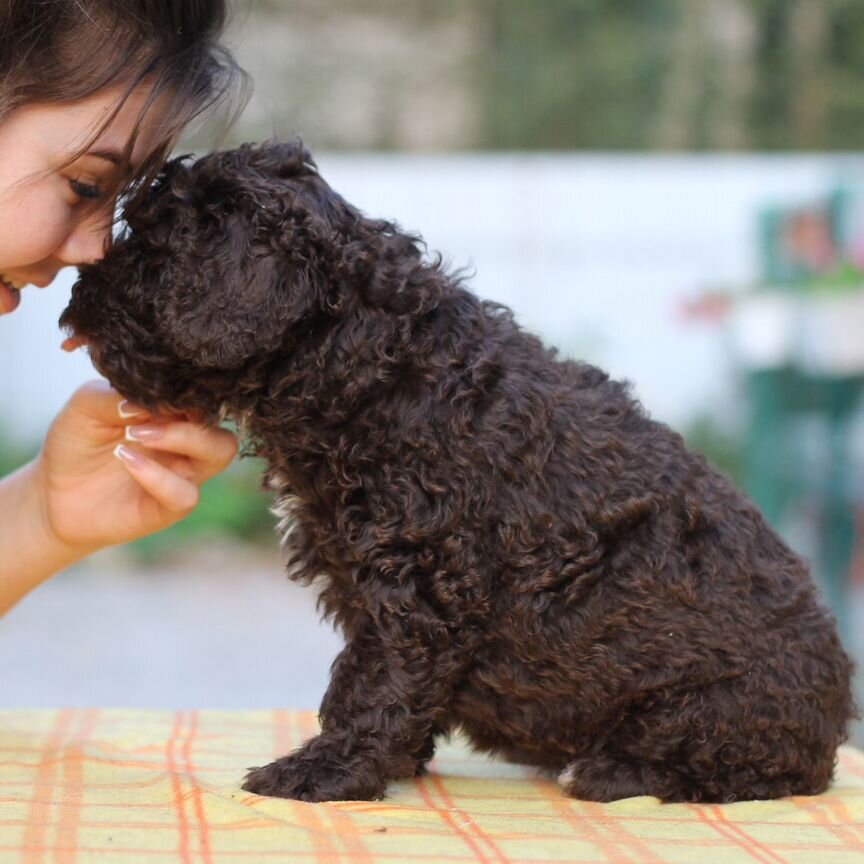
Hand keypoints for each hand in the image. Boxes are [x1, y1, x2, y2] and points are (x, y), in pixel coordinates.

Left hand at [32, 379, 237, 554]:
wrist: (53, 494)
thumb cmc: (77, 444)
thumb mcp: (86, 406)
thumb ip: (115, 395)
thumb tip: (146, 401)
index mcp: (177, 412)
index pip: (205, 392)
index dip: (188, 386)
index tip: (154, 384)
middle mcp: (189, 441)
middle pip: (223, 414)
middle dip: (193, 410)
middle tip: (145, 414)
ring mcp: (184, 474)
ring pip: (221, 451)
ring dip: (185, 437)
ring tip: (137, 434)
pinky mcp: (169, 507)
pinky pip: (186, 495)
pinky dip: (159, 477)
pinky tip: (126, 460)